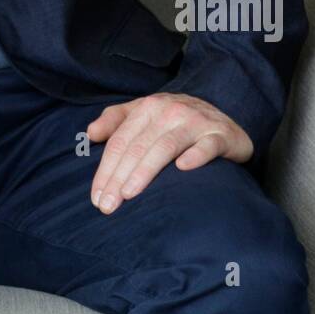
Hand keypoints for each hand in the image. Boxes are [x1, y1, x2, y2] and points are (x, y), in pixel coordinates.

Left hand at [86, 92, 252, 213]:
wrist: (224, 120)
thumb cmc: (176, 121)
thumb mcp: (145, 112)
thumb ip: (116, 119)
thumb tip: (90, 134)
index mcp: (148, 106)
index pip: (120, 141)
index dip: (106, 169)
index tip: (96, 198)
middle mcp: (170, 110)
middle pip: (138, 146)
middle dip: (119, 177)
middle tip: (107, 206)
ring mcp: (196, 121)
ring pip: (165, 146)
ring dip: (145, 171)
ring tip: (129, 195)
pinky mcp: (220, 135)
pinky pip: (207, 146)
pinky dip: (195, 156)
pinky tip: (183, 169)